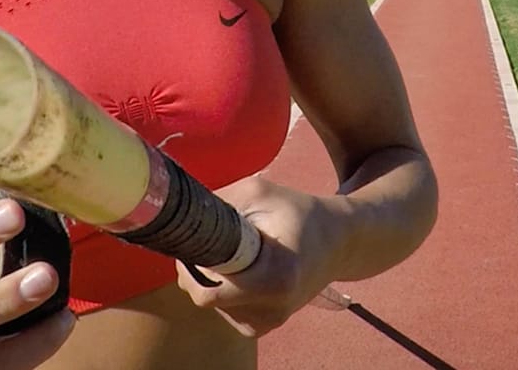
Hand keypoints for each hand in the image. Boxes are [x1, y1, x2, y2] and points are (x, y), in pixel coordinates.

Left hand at [174, 176, 338, 336]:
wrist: (337, 242)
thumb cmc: (298, 212)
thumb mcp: (259, 193)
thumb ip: (218, 206)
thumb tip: (180, 218)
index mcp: (275, 278)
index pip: (208, 292)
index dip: (191, 265)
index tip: (194, 239)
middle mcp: (273, 309)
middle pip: (204, 297)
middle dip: (198, 267)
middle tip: (213, 239)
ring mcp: (268, 322)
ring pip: (211, 303)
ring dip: (211, 276)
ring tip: (237, 252)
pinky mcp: (263, 326)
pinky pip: (224, 308)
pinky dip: (223, 287)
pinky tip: (242, 269)